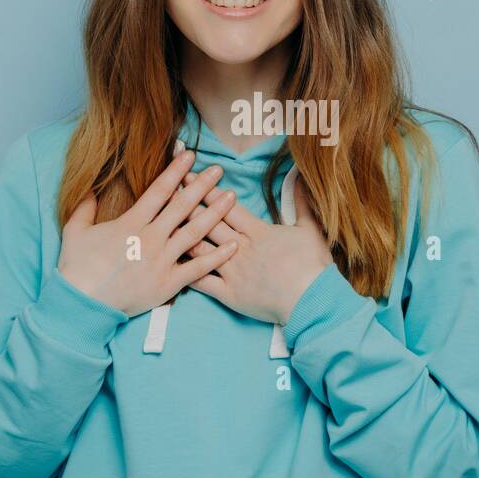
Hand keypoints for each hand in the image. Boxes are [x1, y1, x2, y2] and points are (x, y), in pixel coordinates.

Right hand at [56, 150, 239, 317]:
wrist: (82, 304)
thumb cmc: (77, 268)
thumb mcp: (76, 231)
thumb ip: (85, 207)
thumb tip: (90, 188)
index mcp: (130, 223)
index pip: (159, 191)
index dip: (176, 171)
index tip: (190, 156)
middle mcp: (150, 238)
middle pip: (182, 207)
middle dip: (202, 186)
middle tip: (219, 170)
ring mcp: (161, 261)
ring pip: (195, 232)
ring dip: (215, 213)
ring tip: (232, 197)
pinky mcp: (168, 284)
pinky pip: (198, 268)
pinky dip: (217, 257)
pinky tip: (234, 245)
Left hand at [176, 173, 333, 323]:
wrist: (312, 301)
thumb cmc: (314, 267)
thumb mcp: (311, 230)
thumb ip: (302, 203)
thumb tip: (300, 179)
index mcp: (259, 232)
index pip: (226, 206)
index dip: (207, 191)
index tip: (191, 176)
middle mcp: (241, 248)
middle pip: (208, 222)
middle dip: (187, 204)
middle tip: (169, 189)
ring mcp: (233, 271)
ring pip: (201, 248)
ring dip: (182, 234)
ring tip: (164, 222)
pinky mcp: (230, 294)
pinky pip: (203, 282)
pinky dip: (185, 272)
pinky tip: (169, 264)